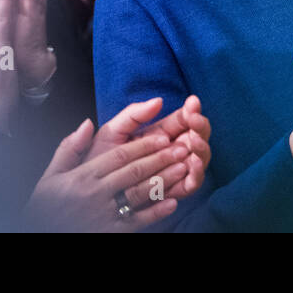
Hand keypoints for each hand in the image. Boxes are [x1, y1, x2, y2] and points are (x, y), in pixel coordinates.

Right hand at [22, 100, 193, 231]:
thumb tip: (88, 123)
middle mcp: (95, 195)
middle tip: (182, 147)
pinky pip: (136, 222)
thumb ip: (69, 148)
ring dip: (164, 180)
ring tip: (183, 168)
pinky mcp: (110, 233)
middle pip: (133, 172)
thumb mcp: (50, 176)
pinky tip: (172, 202)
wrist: (35, 235)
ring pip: (139, 194)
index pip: (119, 156)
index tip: (162, 136)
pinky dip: (155, 213)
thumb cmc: (44, 207)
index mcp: (82, 177)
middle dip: (160, 158)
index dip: (143, 145)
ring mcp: (103, 215)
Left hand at [97, 94, 211, 199]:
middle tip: (195, 121)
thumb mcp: (113, 132)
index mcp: (161, 133)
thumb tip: (159, 100)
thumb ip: (134, 115)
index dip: (192, 110)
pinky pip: (191, 184)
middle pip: (198, 136)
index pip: (185, 119)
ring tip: (193, 141)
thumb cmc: (99, 159)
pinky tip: (192, 164)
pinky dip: (196, 174)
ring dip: (201, 149)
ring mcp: (176, 171)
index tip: (192, 102)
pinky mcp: (173, 191)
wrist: (90, 191)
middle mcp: (173, 151)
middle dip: (200, 127)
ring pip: (199, 159)